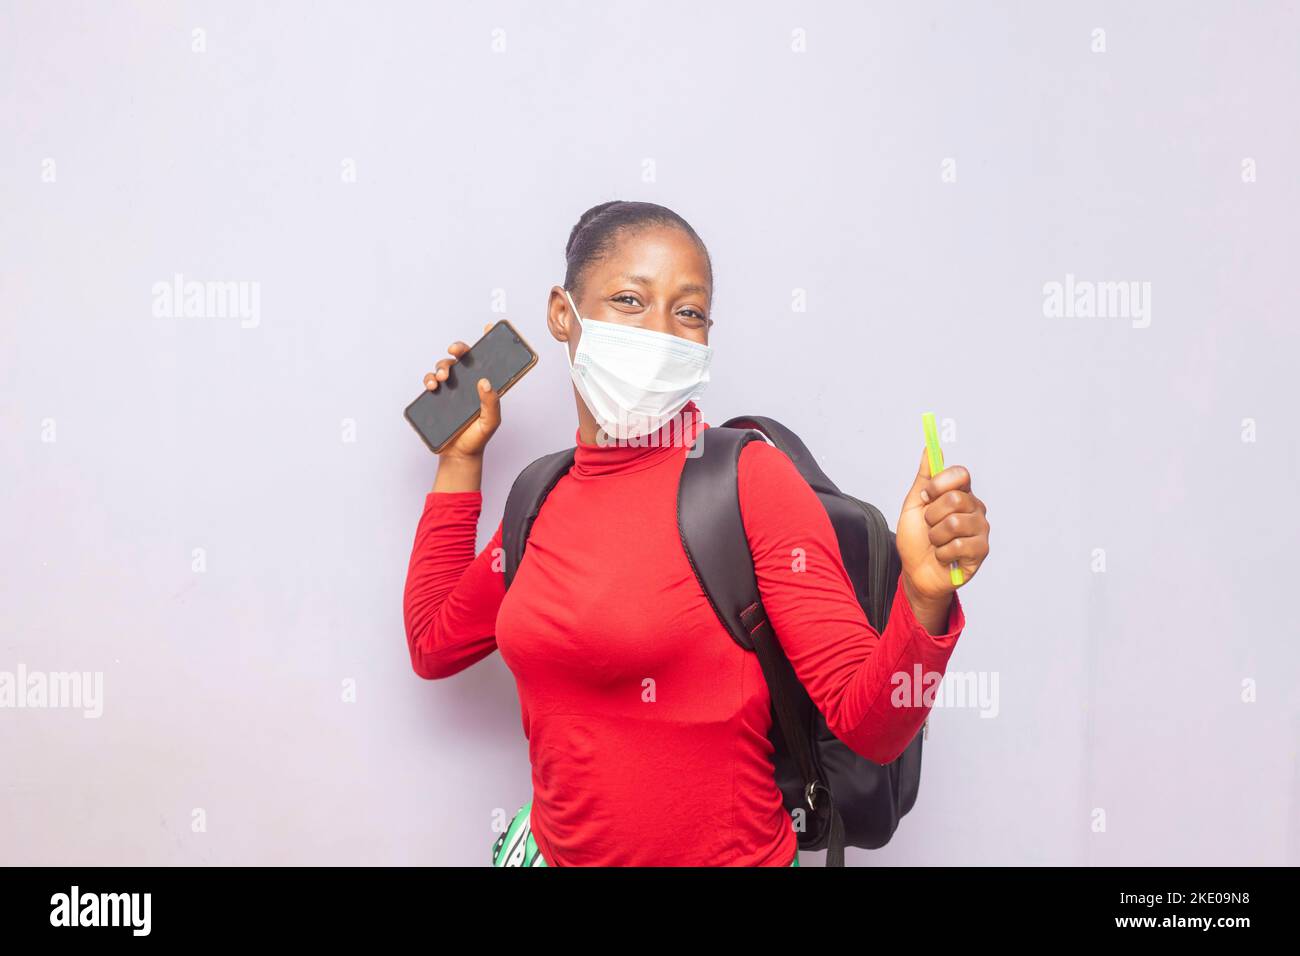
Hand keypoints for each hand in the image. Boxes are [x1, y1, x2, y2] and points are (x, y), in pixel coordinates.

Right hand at [422, 323, 501, 461]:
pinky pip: (430, 381)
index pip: (487, 360)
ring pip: (445, 366)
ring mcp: (451, 389)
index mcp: (484, 385)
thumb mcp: (490, 422)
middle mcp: (467, 383)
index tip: (489, 328)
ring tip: (443, 377)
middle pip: (463, 358)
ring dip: (442, 366)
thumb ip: (491, 403)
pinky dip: (429, 379)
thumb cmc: (477, 437)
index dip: (489, 341)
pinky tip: (432, 385)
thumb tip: (485, 381)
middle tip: (455, 350)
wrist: (458, 456)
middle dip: (459, 348)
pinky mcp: (437, 398)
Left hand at [896, 449, 989, 606]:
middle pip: (955, 499)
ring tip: (936, 542)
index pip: (960, 474)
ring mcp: (980, 529)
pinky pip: (957, 545)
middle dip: (932, 515)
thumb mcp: (914, 505)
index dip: (939, 483)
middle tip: (930, 526)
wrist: (916, 572)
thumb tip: (930, 449)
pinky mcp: (981, 550)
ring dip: (935, 536)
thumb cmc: (916, 539)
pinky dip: (942, 553)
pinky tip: (944, 557)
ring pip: (954, 523)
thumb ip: (924, 478)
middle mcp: (975, 508)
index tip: (926, 496)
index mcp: (960, 494)